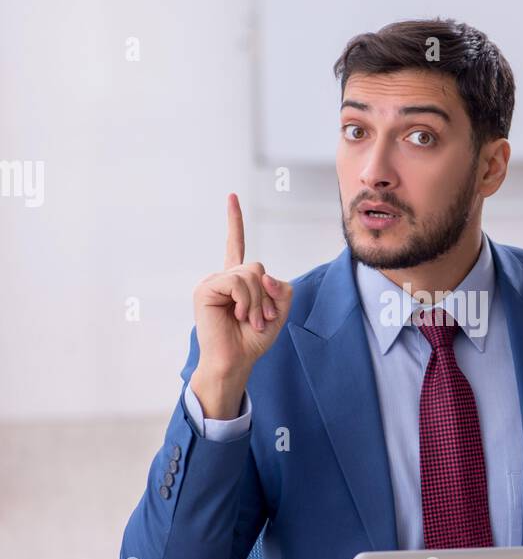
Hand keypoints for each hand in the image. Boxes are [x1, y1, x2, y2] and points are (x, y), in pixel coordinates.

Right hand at [189, 194, 292, 416]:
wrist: (235, 361)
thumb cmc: (253, 340)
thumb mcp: (278, 312)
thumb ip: (281, 290)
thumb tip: (266, 276)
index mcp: (237, 281)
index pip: (236, 245)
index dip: (234, 221)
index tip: (231, 197)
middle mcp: (223, 278)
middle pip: (257, 267)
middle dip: (266, 296)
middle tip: (260, 318)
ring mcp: (213, 282)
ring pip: (250, 275)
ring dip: (257, 302)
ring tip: (248, 321)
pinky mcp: (205, 289)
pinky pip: (236, 282)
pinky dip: (244, 301)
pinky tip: (236, 316)